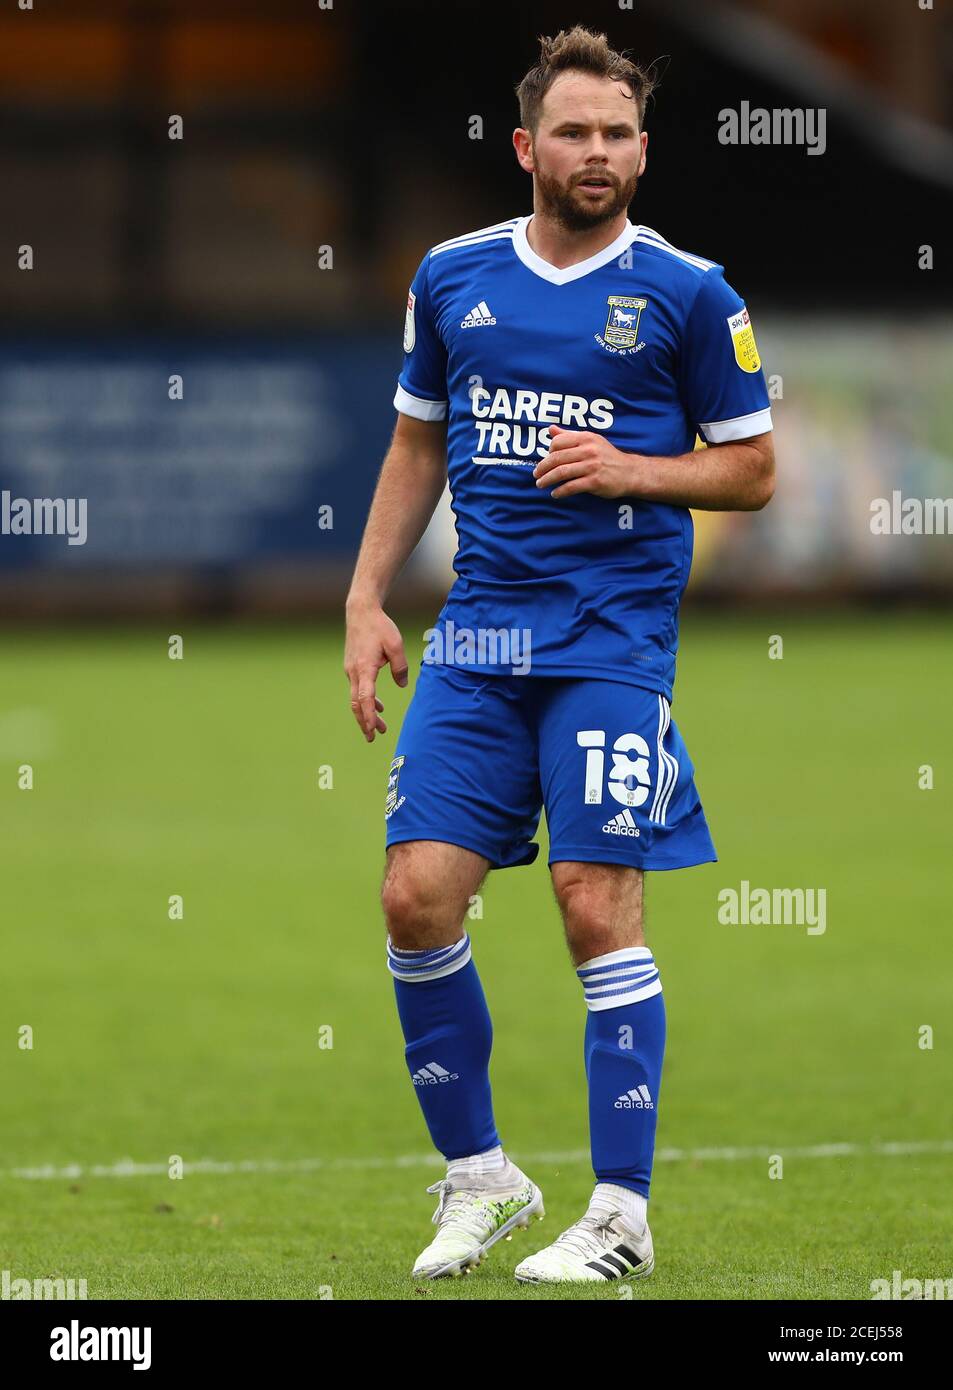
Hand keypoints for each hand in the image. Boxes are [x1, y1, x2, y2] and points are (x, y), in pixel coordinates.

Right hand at [343, 601, 408, 741]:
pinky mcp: (352, 667)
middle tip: (373, 738)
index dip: (369, 716)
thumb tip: (402, 684)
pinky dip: (366, 700)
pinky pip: (358, 689)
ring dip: (367, 713)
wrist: (360, 612)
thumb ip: (400, 667)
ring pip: (356, 698)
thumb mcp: (396, 645)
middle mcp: (354, 672)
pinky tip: (379, 706)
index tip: (372, 730)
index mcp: (365, 668)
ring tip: (379, 728)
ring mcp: (351, 670)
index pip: (365, 698)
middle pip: (357, 704)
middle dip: (365, 722)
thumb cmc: (380, 627)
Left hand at [532, 425, 640, 499]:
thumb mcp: (591, 441)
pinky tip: (555, 494)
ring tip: (540, 484)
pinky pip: (571, 487)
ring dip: (547, 480)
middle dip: (542, 468)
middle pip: (556, 458)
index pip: (558, 442)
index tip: (546, 461)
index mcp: (586, 438)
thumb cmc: (607, 457)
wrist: (629, 472)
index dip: (548, 452)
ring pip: (561, 472)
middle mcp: (589, 450)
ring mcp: (592, 466)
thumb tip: (550, 429)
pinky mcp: (595, 482)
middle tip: (536, 475)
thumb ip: (569, 436)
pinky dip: (560, 491)